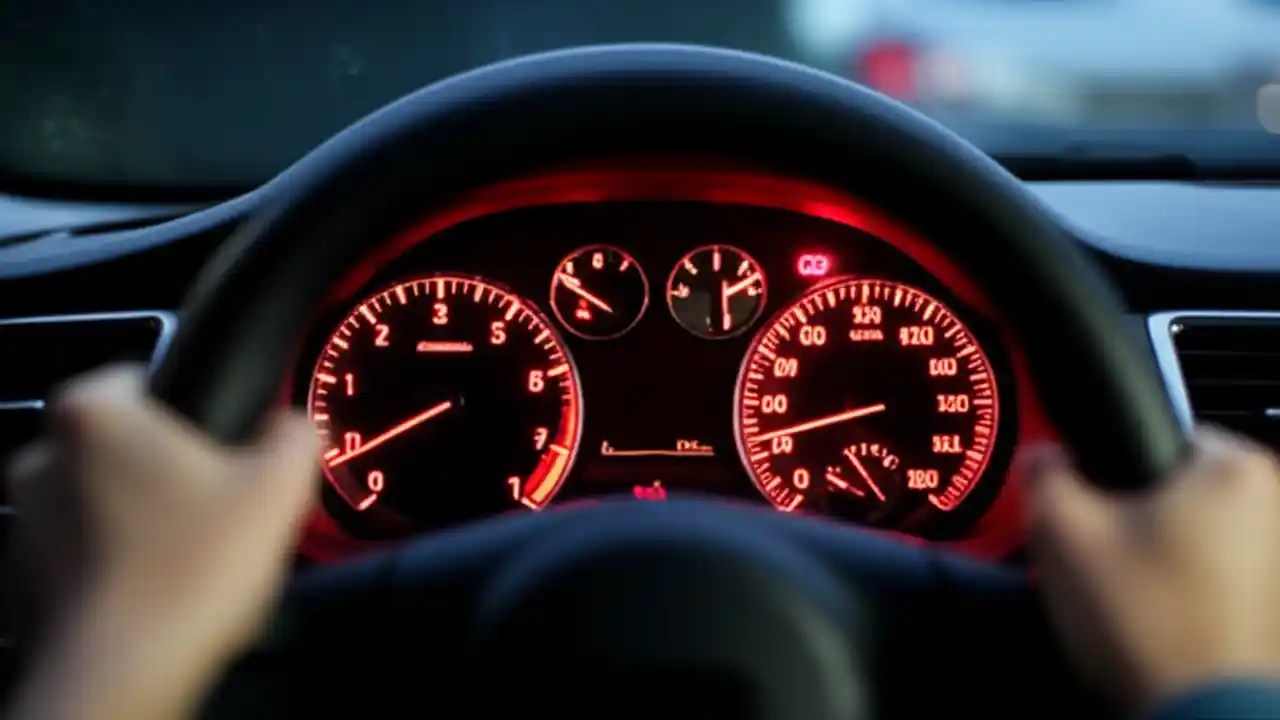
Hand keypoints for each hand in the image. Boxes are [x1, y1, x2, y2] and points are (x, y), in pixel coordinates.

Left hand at [4, 365, 317, 719]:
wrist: (127, 672)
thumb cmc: (197, 564)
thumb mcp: (279, 486)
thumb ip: (294, 434)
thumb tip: (292, 426)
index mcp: (92, 412)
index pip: (139, 375)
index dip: (189, 407)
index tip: (222, 445)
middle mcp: (41, 457)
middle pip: (118, 443)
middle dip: (161, 466)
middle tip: (217, 503)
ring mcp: (22, 523)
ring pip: (98, 500)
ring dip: (137, 517)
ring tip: (192, 555)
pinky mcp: (22, 581)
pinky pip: (82, 555)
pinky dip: (116, 564)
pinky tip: (160, 590)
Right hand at [1025, 428, 1279, 711]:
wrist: (1197, 712)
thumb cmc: (1146, 620)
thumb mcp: (1064, 532)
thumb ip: (1042, 475)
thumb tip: (1041, 459)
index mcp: (1231, 465)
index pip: (1146, 427)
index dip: (1099, 464)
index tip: (1081, 502)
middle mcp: (1268, 500)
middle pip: (1163, 481)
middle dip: (1121, 510)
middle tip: (1091, 550)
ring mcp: (1274, 551)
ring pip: (1181, 525)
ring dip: (1144, 547)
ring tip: (1118, 587)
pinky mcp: (1267, 593)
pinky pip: (1202, 563)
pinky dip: (1171, 577)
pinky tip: (1146, 610)